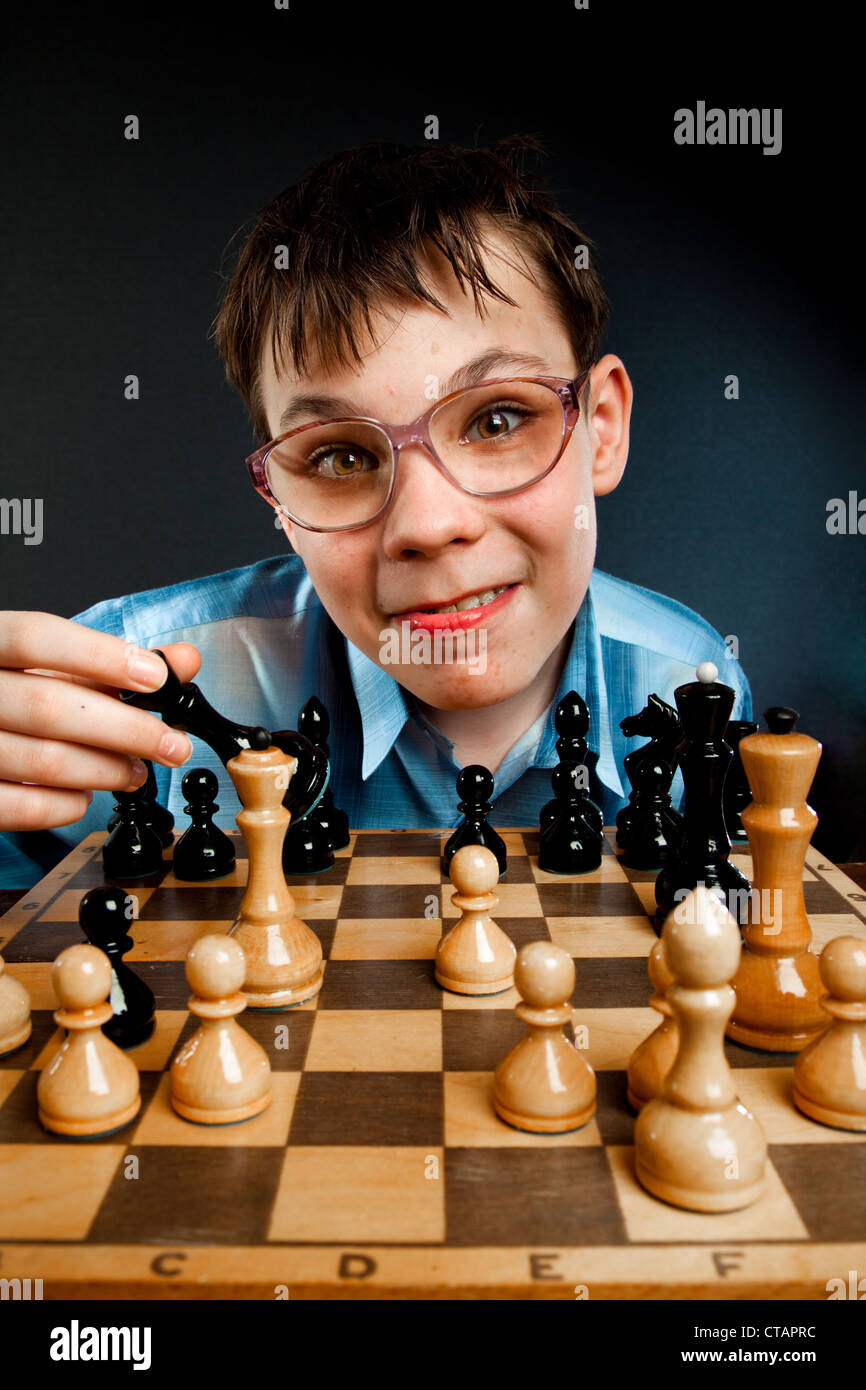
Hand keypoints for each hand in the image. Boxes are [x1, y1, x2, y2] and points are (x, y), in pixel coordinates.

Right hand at [0, 611, 200, 831]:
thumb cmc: (11, 692)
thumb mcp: (49, 667)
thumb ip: (110, 662)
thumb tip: (182, 661)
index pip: (36, 637)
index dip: (100, 656)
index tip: (157, 677)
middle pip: (49, 705)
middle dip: (126, 728)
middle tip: (172, 743)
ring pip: (43, 761)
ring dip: (106, 770)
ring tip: (137, 771)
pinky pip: (22, 807)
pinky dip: (66, 805)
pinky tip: (87, 794)